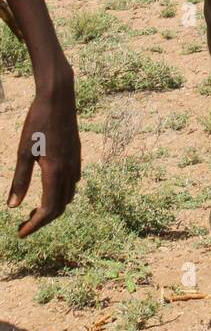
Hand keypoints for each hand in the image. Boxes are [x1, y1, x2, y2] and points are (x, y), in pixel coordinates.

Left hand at [7, 67, 79, 237]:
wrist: (59, 97)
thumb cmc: (37, 122)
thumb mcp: (23, 151)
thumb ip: (20, 180)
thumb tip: (13, 206)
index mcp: (55, 171)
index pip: (48, 209)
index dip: (35, 225)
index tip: (21, 232)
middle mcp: (69, 170)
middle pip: (60, 206)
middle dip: (43, 220)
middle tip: (25, 224)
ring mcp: (75, 161)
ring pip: (69, 195)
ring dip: (54, 207)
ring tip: (35, 208)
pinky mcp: (77, 153)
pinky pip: (73, 181)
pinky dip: (61, 192)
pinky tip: (49, 186)